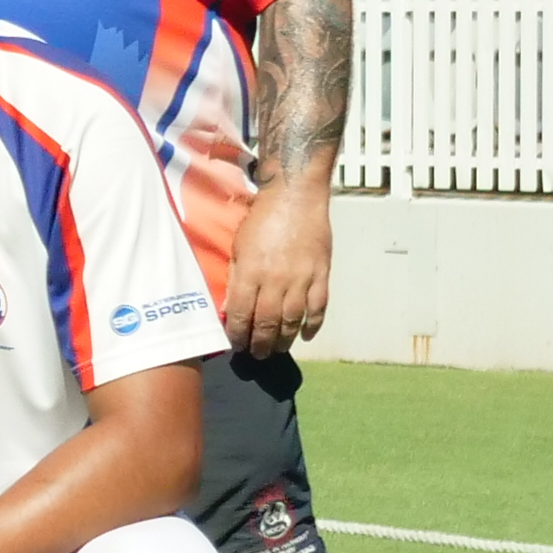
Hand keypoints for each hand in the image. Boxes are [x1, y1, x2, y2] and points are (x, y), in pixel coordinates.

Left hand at [222, 176, 332, 358]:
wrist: (296, 197)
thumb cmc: (261, 220)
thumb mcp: (238, 248)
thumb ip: (236, 279)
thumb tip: (230, 309)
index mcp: (250, 272)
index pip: (241, 314)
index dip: (238, 335)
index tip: (236, 345)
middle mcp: (276, 280)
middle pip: (267, 323)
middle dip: (260, 344)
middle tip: (257, 355)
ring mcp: (301, 279)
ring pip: (292, 321)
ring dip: (284, 340)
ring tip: (277, 350)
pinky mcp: (322, 275)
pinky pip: (318, 308)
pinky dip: (313, 326)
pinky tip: (306, 336)